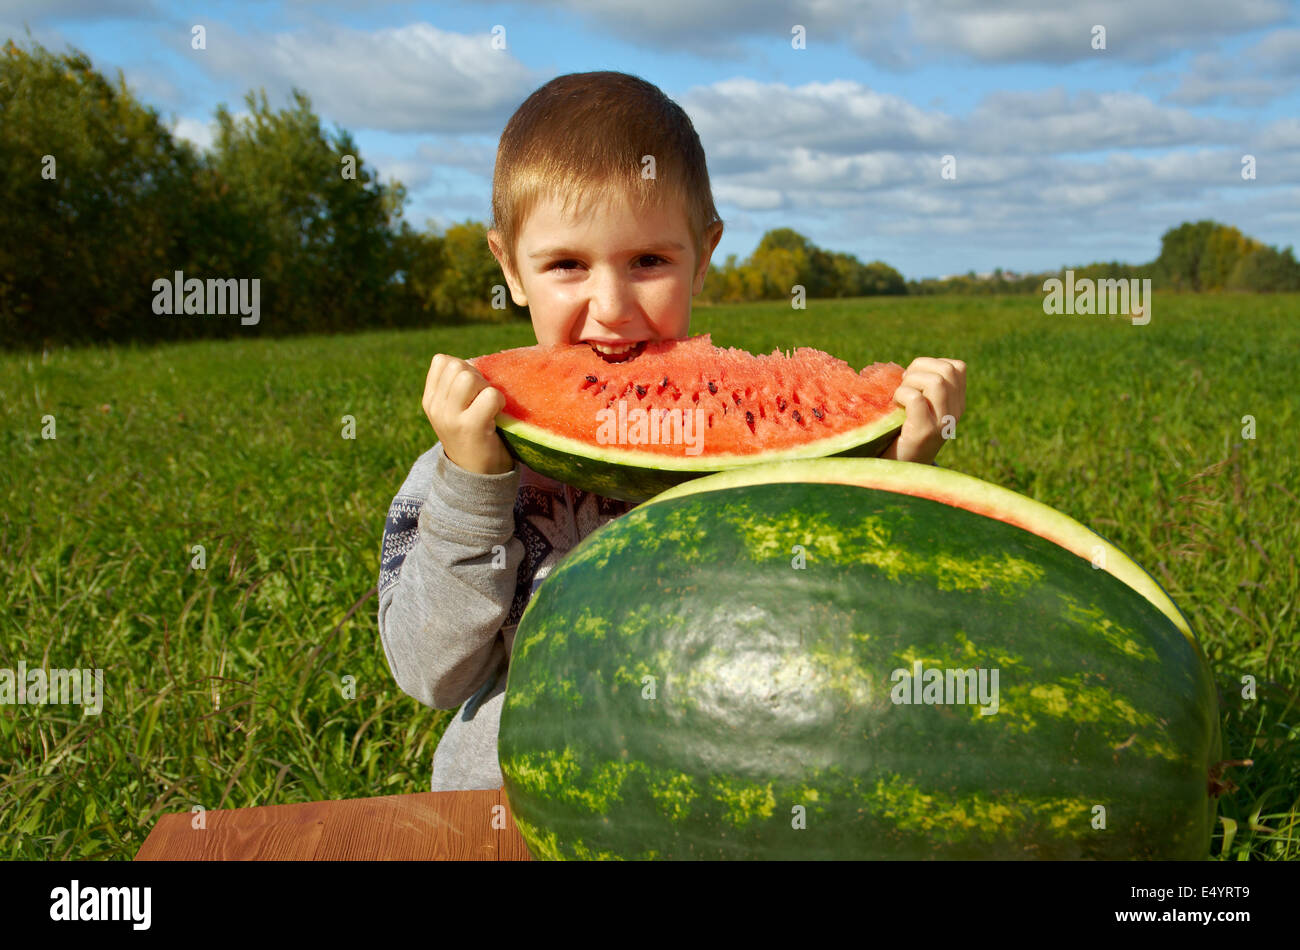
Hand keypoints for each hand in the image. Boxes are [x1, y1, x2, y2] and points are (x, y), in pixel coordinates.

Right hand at [422, 354, 513, 474]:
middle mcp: (436, 408)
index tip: (471, 390)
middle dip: (477, 376)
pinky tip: (497, 416)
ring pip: (469, 377)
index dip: (463, 368)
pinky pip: (490, 395)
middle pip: (457, 366)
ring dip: (487, 387)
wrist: (476, 477)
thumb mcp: (453, 412)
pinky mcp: (471, 427)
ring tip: (489, 407)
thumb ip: (455, 387)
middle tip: (483, 399)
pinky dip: (499, 401)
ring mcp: (451, 418)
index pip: (442, 361)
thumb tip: (471, 362)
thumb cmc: (472, 437)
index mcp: (430, 400)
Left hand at [880, 357, 966, 464]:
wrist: (901, 470)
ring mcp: (942, 423)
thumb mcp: (923, 409)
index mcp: (957, 403)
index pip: (957, 367)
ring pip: (936, 381)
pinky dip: (902, 394)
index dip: (932, 364)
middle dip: (919, 368)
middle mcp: (955, 412)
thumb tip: (910, 370)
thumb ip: (925, 389)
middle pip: (947, 370)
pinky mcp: (924, 432)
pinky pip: (916, 399)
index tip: (914, 378)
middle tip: (904, 385)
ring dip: (911, 381)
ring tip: (900, 395)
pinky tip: (895, 405)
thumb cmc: (904, 433)